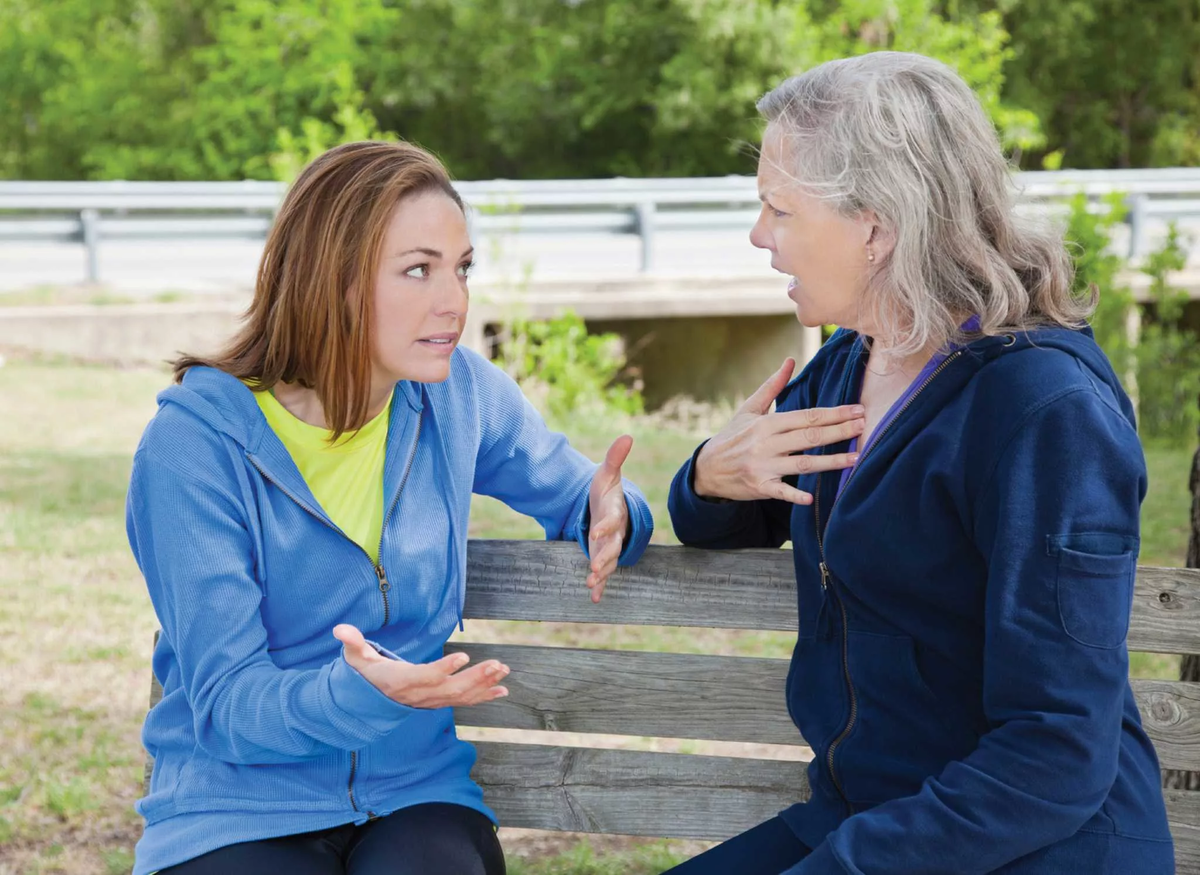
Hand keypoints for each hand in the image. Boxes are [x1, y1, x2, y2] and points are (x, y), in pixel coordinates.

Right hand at [332, 624, 508, 707]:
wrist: (368, 704)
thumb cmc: (365, 675)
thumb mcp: (356, 659)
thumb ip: (352, 643)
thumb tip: (340, 629)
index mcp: (402, 681)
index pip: (426, 676)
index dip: (444, 668)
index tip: (463, 655)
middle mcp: (420, 695)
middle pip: (451, 688)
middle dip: (476, 677)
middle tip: (498, 664)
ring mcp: (431, 701)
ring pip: (461, 695)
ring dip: (484, 684)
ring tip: (504, 671)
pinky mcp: (439, 702)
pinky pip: (463, 701)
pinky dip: (483, 696)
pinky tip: (502, 690)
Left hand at [586, 434, 632, 602]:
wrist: (611, 508)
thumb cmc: (607, 491)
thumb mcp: (607, 474)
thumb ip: (615, 458)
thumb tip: (627, 435)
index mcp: (614, 513)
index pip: (612, 521)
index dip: (606, 527)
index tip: (596, 533)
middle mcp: (615, 533)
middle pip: (612, 547)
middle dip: (605, 557)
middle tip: (595, 567)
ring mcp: (610, 547)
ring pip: (609, 562)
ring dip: (601, 574)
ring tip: (591, 583)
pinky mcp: (603, 556)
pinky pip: (603, 573)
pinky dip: (600, 585)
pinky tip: (594, 598)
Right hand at [693, 358, 864, 504]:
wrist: (707, 468)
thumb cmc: (733, 436)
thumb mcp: (749, 409)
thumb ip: (772, 386)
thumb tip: (790, 360)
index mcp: (767, 423)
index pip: (806, 417)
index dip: (833, 414)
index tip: (857, 410)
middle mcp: (766, 444)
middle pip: (809, 437)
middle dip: (839, 432)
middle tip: (864, 426)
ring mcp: (763, 466)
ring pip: (803, 464)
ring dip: (831, 462)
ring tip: (855, 458)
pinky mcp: (760, 487)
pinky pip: (781, 492)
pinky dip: (795, 495)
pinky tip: (811, 497)